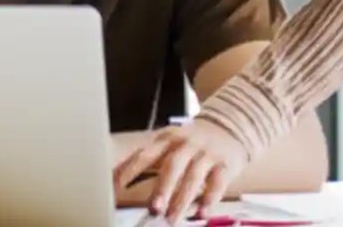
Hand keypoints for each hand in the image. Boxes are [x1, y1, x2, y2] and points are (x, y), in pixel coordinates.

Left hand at [112, 120, 247, 223]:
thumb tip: (116, 179)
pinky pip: (217, 184)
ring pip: (193, 178)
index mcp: (166, 139)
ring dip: (182, 200)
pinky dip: (210, 199)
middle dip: (162, 189)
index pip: (144, 156)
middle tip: (153, 209)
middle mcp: (186, 144)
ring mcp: (206, 154)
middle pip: (172, 166)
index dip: (128, 172)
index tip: (114, 189)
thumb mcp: (168, 142)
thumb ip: (148, 159)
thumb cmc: (189, 142)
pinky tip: (202, 213)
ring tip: (172, 219)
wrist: (228, 125)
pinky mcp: (225, 165)